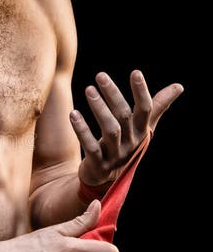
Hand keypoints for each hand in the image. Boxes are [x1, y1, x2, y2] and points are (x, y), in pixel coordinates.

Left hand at [71, 70, 183, 186]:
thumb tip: (179, 86)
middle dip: (113, 95)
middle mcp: (131, 142)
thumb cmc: (128, 145)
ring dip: (99, 109)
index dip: (141, 92)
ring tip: (89, 90)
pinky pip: (91, 146)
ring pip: (110, 130)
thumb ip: (158, 106)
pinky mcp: (99, 164)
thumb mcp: (144, 127)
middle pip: (124, 116)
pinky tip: (73, 114)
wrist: (108, 179)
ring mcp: (116, 154)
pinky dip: (82, 130)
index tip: (136, 73)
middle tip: (100, 75)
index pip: (146, 109)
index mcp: (142, 131)